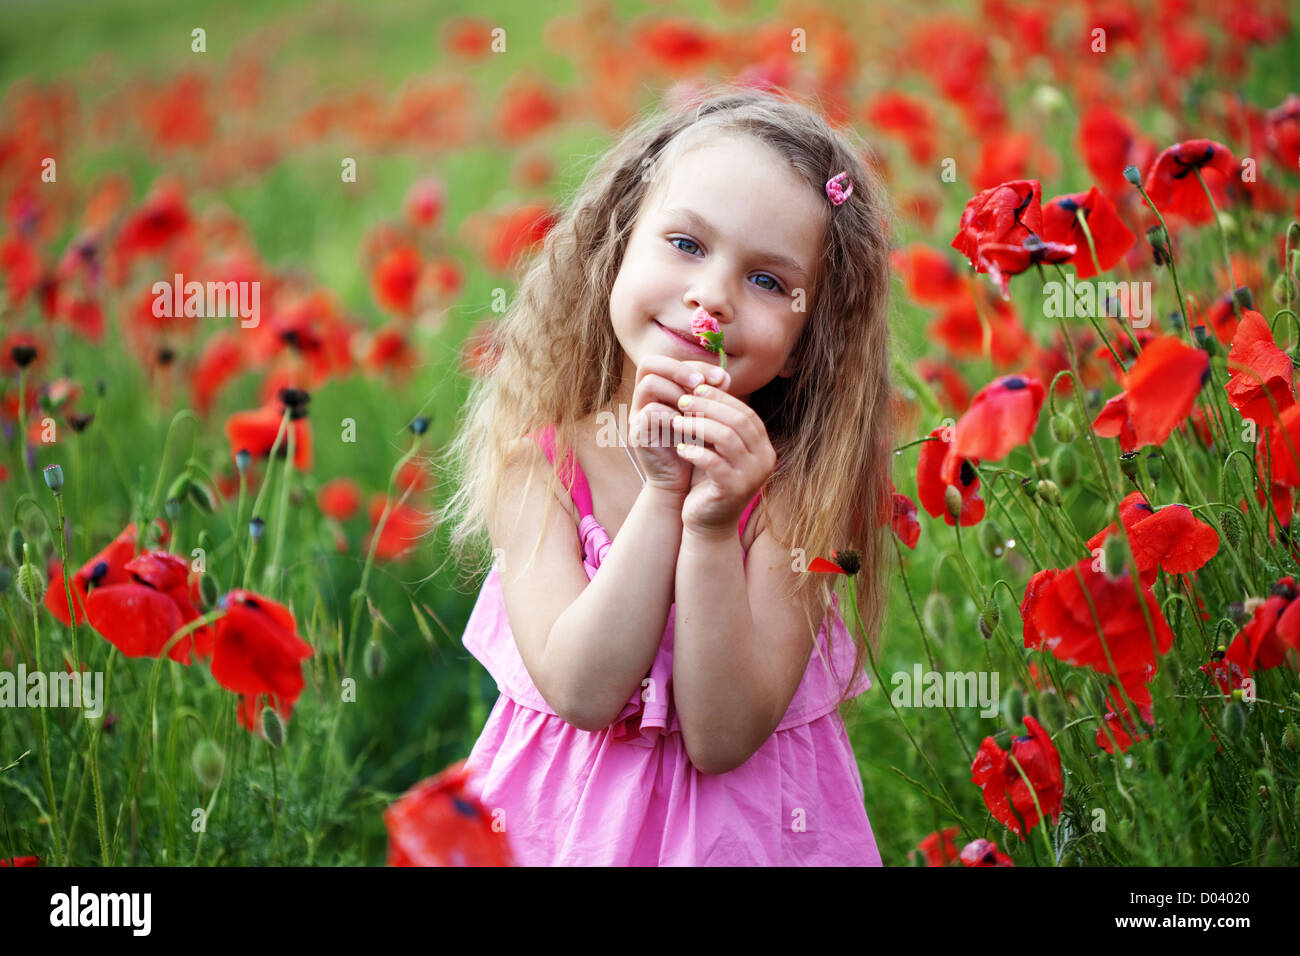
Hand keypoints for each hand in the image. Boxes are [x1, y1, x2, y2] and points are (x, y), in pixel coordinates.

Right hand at [628, 355, 730, 496]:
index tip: (721, 379)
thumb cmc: (695, 445)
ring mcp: (637, 414)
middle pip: (650, 363)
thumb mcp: (706, 416)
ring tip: (696, 408)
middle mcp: (644, 398)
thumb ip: (712, 396)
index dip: (695, 364)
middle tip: (701, 384)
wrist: (683, 481)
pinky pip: (649, 412)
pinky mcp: (637, 433)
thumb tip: (725, 377)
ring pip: (649, 384)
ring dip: (677, 392)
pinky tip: (688, 425)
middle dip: (680, 370)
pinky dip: (672, 415)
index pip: (669, 360)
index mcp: (660, 388)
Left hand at [672, 378, 776, 537]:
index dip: (720, 398)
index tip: (695, 389)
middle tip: (683, 401)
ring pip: (727, 438)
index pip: (745, 412)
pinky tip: (680, 448)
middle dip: (708, 407)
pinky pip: (714, 463)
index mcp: (763, 446)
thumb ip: (717, 422)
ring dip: (699, 426)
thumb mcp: (717, 447)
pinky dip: (695, 452)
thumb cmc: (709, 480)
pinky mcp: (734, 490)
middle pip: (738, 421)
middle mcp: (764, 460)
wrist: (708, 522)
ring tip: (677, 422)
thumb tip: (705, 383)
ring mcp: (752, 476)